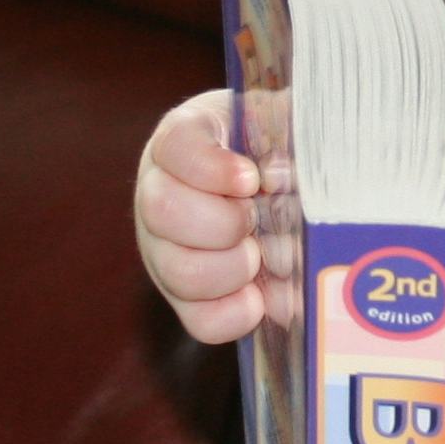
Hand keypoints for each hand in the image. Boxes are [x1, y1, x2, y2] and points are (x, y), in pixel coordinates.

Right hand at [134, 91, 265, 343]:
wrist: (275, 186)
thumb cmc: (275, 146)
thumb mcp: (279, 122)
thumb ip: (285, 134)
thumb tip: (282, 175)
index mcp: (182, 142)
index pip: (176, 146)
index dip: (212, 168)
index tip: (250, 179)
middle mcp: (159, 194)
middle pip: (162, 211)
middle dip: (222, 223)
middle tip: (256, 221)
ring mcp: (165, 249)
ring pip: (179, 271)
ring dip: (232, 269)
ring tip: (262, 257)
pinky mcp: (186, 297)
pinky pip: (200, 320)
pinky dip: (236, 313)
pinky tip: (262, 298)